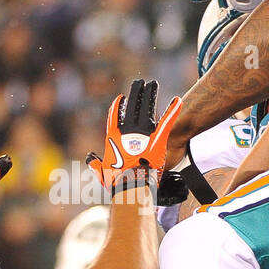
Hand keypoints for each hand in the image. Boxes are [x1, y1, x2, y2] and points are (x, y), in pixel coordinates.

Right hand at [86, 79, 180, 194]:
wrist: (131, 186)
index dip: (117, 106)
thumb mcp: (103, 173)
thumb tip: (91, 159)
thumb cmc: (116, 182)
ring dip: (149, 95)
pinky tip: (178, 100)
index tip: (121, 98)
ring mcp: (143, 134)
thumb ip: (96, 164)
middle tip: (139, 83)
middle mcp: (127, 131)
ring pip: (146, 108)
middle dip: (135, 94)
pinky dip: (172, 110)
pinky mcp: (158, 138)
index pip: (114, 116)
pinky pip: (166, 121)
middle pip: (131, 107)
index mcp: (113, 137)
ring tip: (152, 84)